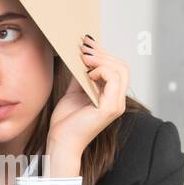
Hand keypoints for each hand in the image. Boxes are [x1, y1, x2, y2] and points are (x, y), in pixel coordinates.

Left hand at [47, 34, 128, 164]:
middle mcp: (117, 101)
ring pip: (120, 70)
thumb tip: (81, 55)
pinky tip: (87, 73)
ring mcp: (116, 105)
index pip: (117, 68)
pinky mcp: (110, 108)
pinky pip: (113, 79)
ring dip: (101, 59)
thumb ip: (81, 75)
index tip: (87, 43)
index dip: (104, 54)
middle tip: (85, 48)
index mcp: (111, 97)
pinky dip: (101, 70)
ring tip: (84, 57)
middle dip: (103, 53)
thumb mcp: (74, 91)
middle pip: (122, 66)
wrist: (60, 141)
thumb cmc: (66, 121)